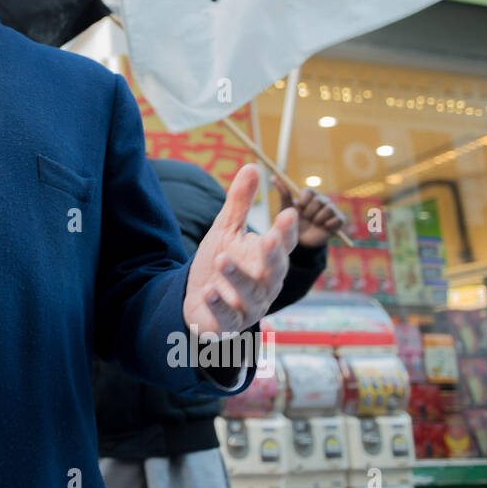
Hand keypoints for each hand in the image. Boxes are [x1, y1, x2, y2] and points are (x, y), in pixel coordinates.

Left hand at [183, 164, 297, 335]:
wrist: (198, 300)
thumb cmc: (221, 262)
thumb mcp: (228, 230)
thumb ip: (240, 203)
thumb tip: (251, 165)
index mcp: (268, 259)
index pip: (282, 243)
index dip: (286, 230)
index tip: (288, 212)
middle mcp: (265, 283)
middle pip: (274, 270)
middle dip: (273, 255)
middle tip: (269, 238)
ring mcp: (249, 306)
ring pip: (249, 292)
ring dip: (237, 276)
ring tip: (221, 259)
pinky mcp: (229, 323)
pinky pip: (226, 315)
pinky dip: (219, 304)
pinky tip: (208, 291)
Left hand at [271, 175, 345, 248]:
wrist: (302, 243)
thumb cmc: (293, 224)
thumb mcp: (286, 209)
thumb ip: (284, 194)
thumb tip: (273, 177)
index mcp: (309, 197)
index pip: (310, 191)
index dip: (305, 199)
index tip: (300, 207)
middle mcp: (322, 201)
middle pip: (319, 200)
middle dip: (310, 212)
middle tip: (306, 219)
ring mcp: (331, 210)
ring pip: (329, 209)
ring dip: (318, 219)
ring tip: (314, 224)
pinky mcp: (339, 221)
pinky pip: (338, 219)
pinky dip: (329, 224)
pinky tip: (324, 228)